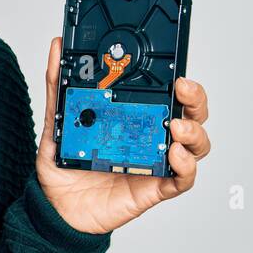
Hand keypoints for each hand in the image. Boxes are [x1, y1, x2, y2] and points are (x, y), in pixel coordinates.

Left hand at [35, 37, 210, 233]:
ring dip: (195, 132)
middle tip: (182, 89)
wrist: (55, 205)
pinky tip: (174, 155)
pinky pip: (183, 179)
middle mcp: (153, 138)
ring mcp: (157, 162)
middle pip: (193, 114)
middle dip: (196, 99)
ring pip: (196, 145)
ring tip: (176, 126)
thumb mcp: (58, 120)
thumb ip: (59, 85)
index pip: (169, 94)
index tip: (175, 70)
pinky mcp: (155, 188)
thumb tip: (58, 47)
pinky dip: (186, 166)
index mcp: (136, 117)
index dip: (181, 81)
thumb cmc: (64, 164)